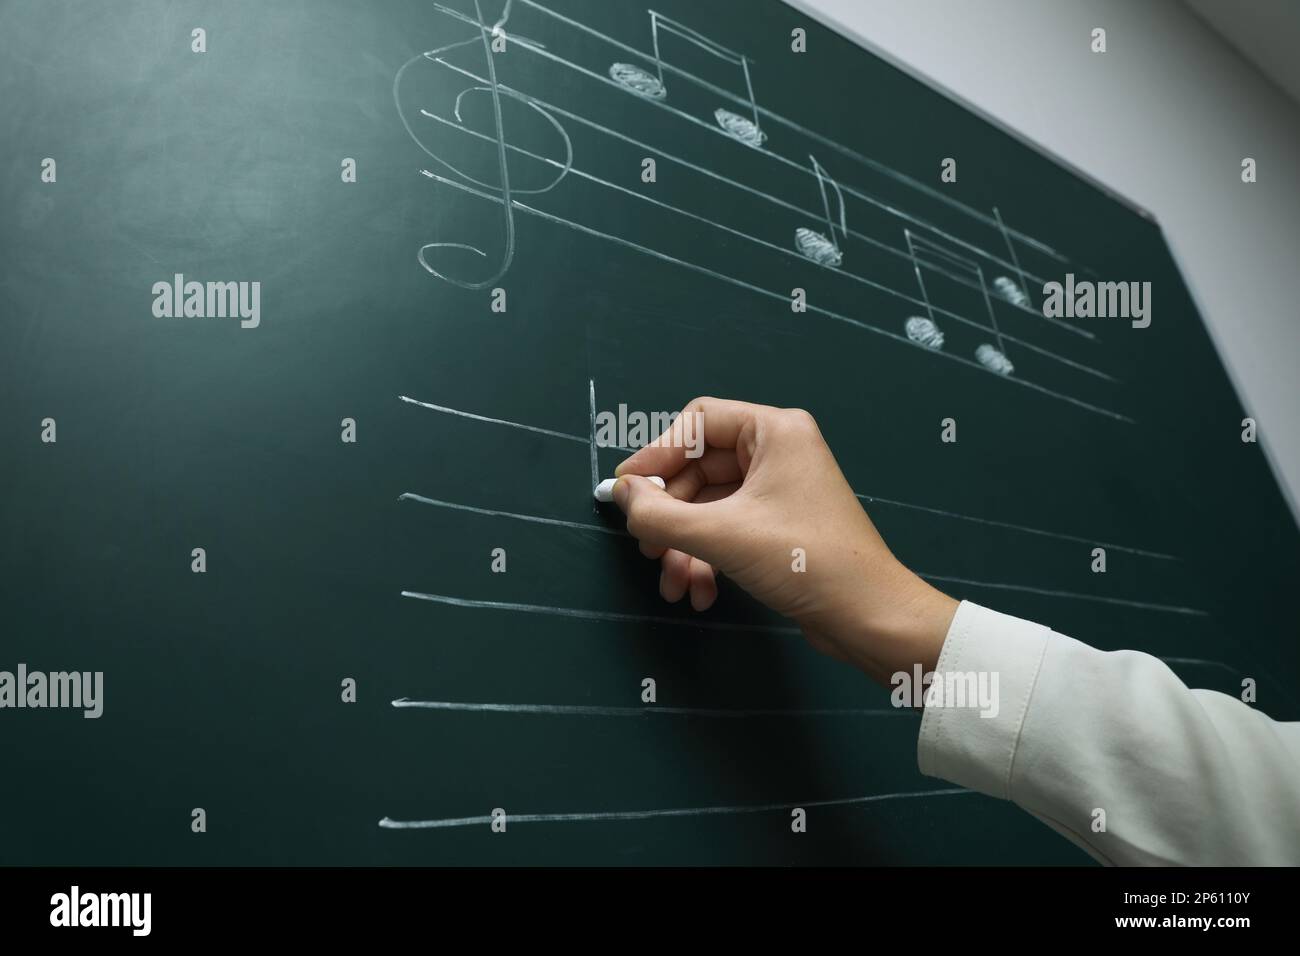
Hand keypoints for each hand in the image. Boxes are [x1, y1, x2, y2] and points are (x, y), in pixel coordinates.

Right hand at [612, 397, 957, 683]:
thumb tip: (620, 494)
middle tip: (645, 549)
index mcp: (774, 431)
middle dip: (669, 516)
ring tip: (672, 583)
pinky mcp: (781, 527)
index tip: (624, 490)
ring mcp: (781, 490)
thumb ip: (659, 514)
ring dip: (684, 546)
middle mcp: (779, 452)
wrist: (869, 617)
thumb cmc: (804, 561)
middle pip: (698, 469)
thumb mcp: (720, 536)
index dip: (656, 454)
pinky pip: (727, 530)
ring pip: (709, 507)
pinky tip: (699, 592)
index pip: (697, 423)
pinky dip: (707, 559)